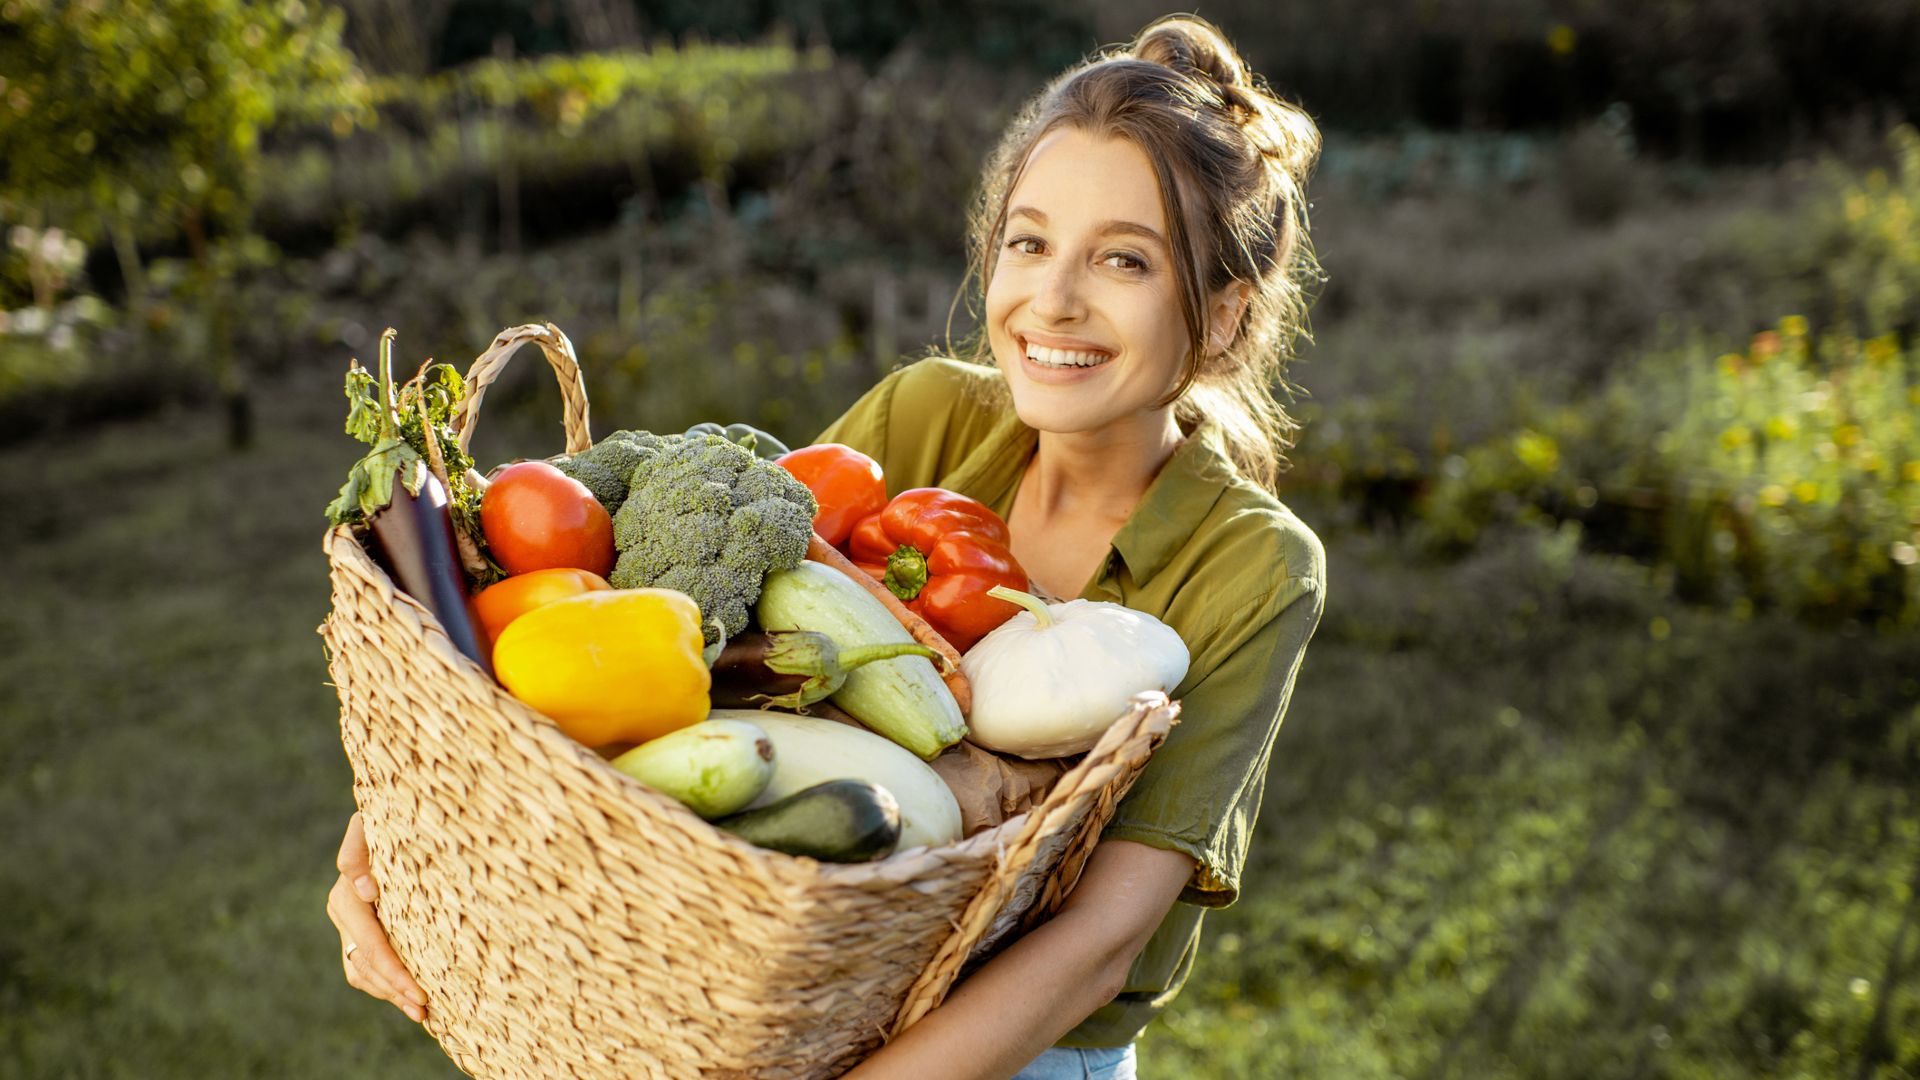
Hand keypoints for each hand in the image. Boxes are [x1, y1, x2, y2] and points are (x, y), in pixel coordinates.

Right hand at [326, 811, 428, 1022]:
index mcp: (346, 894)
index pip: (370, 944)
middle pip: (366, 964)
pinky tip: (411, 999)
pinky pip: (366, 972)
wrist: (397, 823)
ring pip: (363, 974)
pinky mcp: (357, 936)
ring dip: (392, 994)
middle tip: (424, 1008)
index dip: (393, 970)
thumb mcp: (372, 826)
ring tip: (423, 1011)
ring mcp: (348, 928)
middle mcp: (343, 912)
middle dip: (396, 988)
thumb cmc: (394, 821)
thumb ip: (359, 849)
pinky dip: (388, 987)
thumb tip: (366, 890)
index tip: (418, 991)